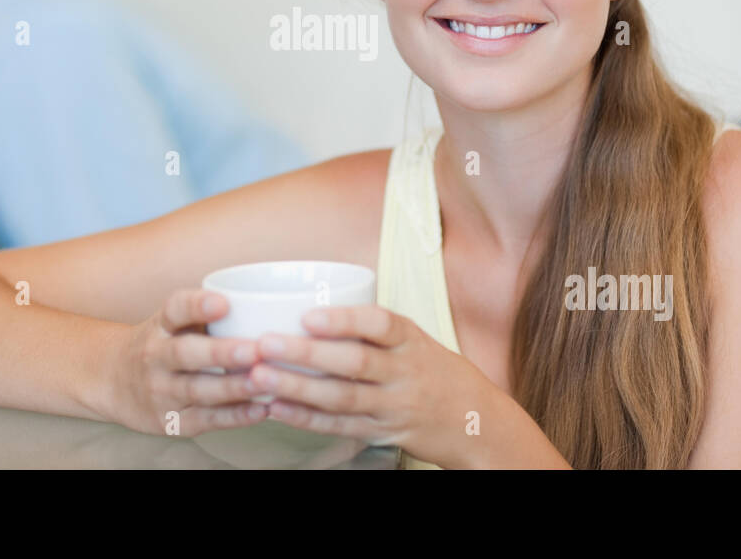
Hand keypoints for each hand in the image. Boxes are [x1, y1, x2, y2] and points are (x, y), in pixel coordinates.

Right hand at [115, 289, 270, 436]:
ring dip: (233, 387)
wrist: (113, 381)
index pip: (174, 310)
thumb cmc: (162, 345)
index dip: (197, 306)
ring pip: (197, 389)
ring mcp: (160, 391)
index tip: (223, 302)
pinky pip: (204, 419)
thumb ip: (209, 314)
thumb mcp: (173, 322)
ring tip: (264, 380)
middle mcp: (155, 356)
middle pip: (185, 353)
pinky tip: (260, 409)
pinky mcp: (171, 421)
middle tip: (255, 349)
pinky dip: (233, 416)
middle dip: (221, 353)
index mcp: (160, 326)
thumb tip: (270, 303)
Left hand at [248, 304, 495, 467]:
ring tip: (260, 376)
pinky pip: (342, 427)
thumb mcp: (418, 342)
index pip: (380, 324)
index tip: (307, 315)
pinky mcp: (386, 434)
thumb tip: (312, 307)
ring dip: (297, 388)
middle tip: (266, 343)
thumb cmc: (438, 373)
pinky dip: (308, 419)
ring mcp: (396, 406)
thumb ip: (376, 329)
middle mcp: (406, 372)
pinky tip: (278, 408)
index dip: (344, 320)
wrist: (480, 424)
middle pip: (355, 362)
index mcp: (412, 340)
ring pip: (343, 398)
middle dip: (307, 353)